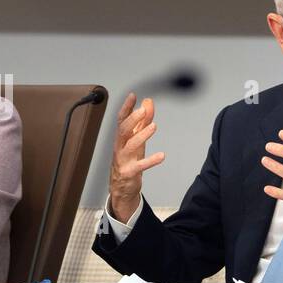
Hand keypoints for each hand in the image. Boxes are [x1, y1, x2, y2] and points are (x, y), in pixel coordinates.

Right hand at [108, 92, 165, 222]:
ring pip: (130, 146)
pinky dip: (150, 160)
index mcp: (121, 137)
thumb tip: (148, 102)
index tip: (133, 96)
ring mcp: (123, 160)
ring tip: (153, 126)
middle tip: (143, 110)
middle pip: (123, 130)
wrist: (122, 186)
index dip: (126, 107)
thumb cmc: (129, 159)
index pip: (121, 119)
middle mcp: (120, 147)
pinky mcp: (129, 172)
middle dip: (132, 119)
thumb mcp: (137, 139)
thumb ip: (143, 121)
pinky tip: (161, 156)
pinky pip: (140, 166)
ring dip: (142, 135)